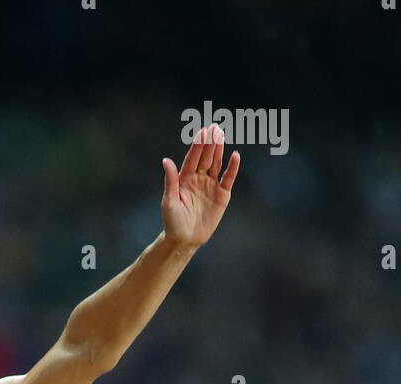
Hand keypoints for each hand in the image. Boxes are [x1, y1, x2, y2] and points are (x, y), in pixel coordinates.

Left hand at [161, 124, 240, 249]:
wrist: (185, 240)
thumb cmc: (173, 221)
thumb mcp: (169, 201)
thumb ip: (170, 181)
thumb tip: (166, 160)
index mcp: (184, 178)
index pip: (192, 158)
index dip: (197, 145)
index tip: (202, 131)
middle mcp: (198, 179)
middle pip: (205, 157)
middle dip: (209, 143)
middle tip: (214, 127)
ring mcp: (210, 186)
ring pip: (216, 164)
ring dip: (219, 150)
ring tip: (221, 134)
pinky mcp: (221, 195)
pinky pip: (228, 178)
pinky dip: (232, 168)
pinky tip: (234, 155)